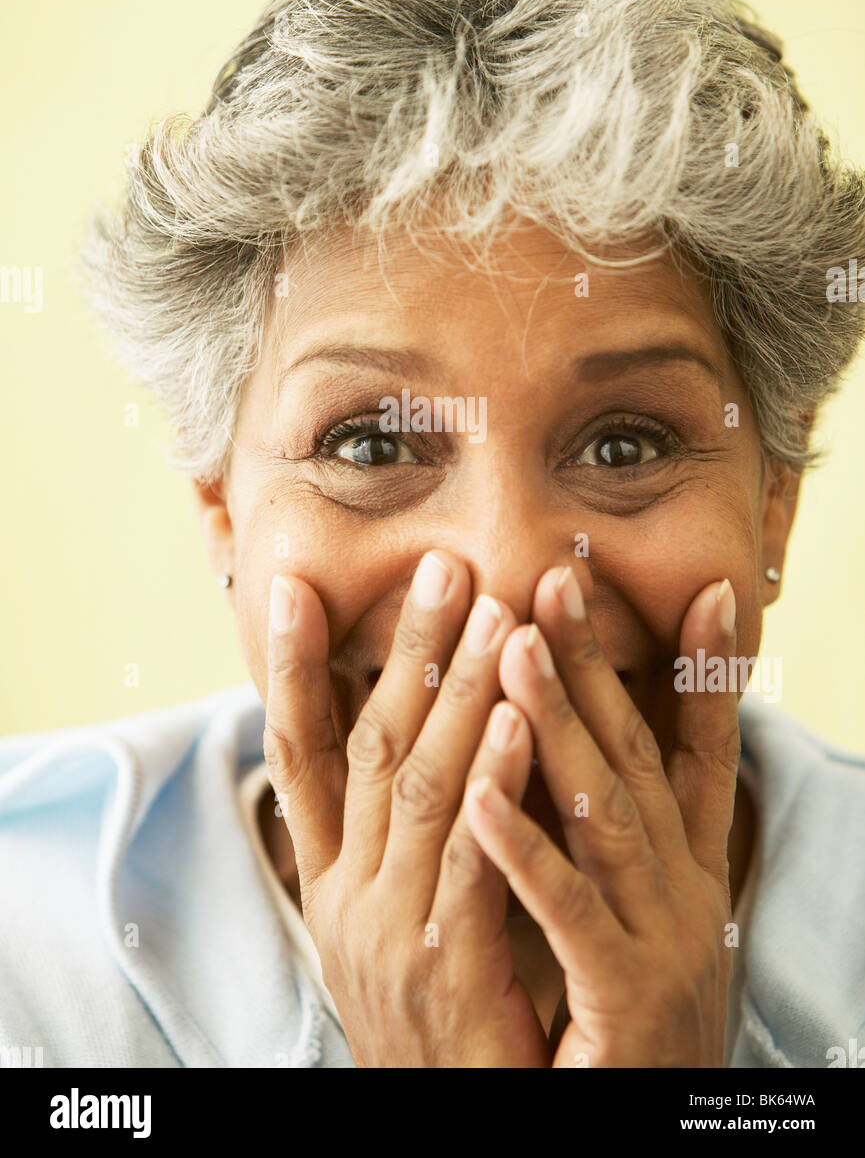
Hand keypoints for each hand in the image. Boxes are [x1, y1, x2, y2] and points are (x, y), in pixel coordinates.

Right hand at [262, 550, 550, 1066]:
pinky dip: (491, 782)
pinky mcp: (447, 966)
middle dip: (403, 652)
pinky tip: (517, 719)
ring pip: (417, 786)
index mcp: (327, 881)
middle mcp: (346, 895)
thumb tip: (399, 737)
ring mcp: (389, 930)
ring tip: (494, 613)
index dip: (287, 670)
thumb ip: (390, 837)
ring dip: (456, 693)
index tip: (289, 589)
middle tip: (442, 566)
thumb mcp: (387, 921)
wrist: (449, 1127)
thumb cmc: (435, 1016)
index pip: (296, 754)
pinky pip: (471, 857)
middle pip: (367, 748)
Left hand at [465, 563, 739, 1067]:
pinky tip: (482, 793)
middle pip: (634, 758)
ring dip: (558, 724)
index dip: (707, 673)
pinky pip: (566, 911)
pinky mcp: (621, 995)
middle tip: (556, 578)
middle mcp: (681, 892)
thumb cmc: (618, 1023)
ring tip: (512, 645)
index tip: (706, 591)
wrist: (633, 1139)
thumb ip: (602, 835)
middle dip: (595, 664)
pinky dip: (526, 849)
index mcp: (685, 871)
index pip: (698, 753)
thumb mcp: (625, 914)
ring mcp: (656, 940)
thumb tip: (567, 746)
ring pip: (602, 814)